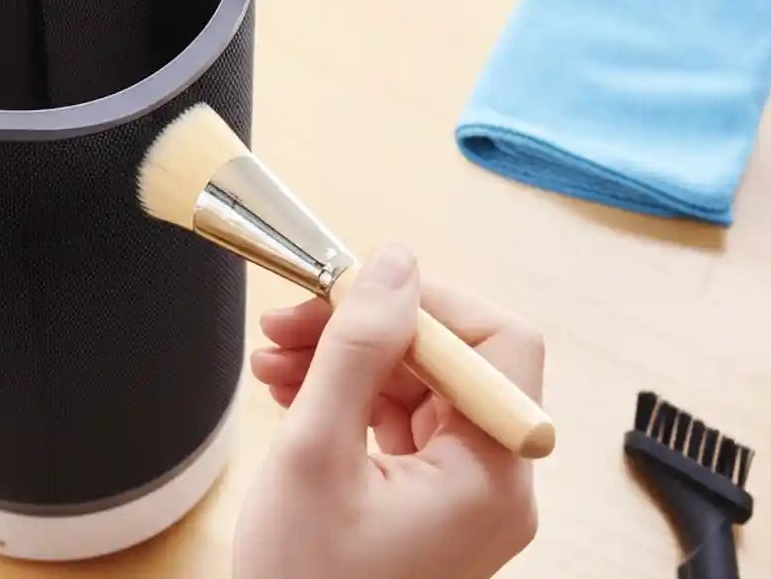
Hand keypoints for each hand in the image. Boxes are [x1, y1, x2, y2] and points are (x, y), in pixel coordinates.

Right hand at [234, 244, 543, 578]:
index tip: (350, 286)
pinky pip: (401, 427)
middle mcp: (494, 483)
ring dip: (348, 361)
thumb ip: (356, 350)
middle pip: (451, 363)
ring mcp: (464, 498)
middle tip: (291, 318)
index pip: (496, 343)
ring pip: (419, 390)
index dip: (424, 301)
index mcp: (490, 474)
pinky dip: (349, 399)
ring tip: (275, 358)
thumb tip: (394, 264)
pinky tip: (293, 390)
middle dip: (368, 330)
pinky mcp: (431, 506)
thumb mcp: (316, 454)